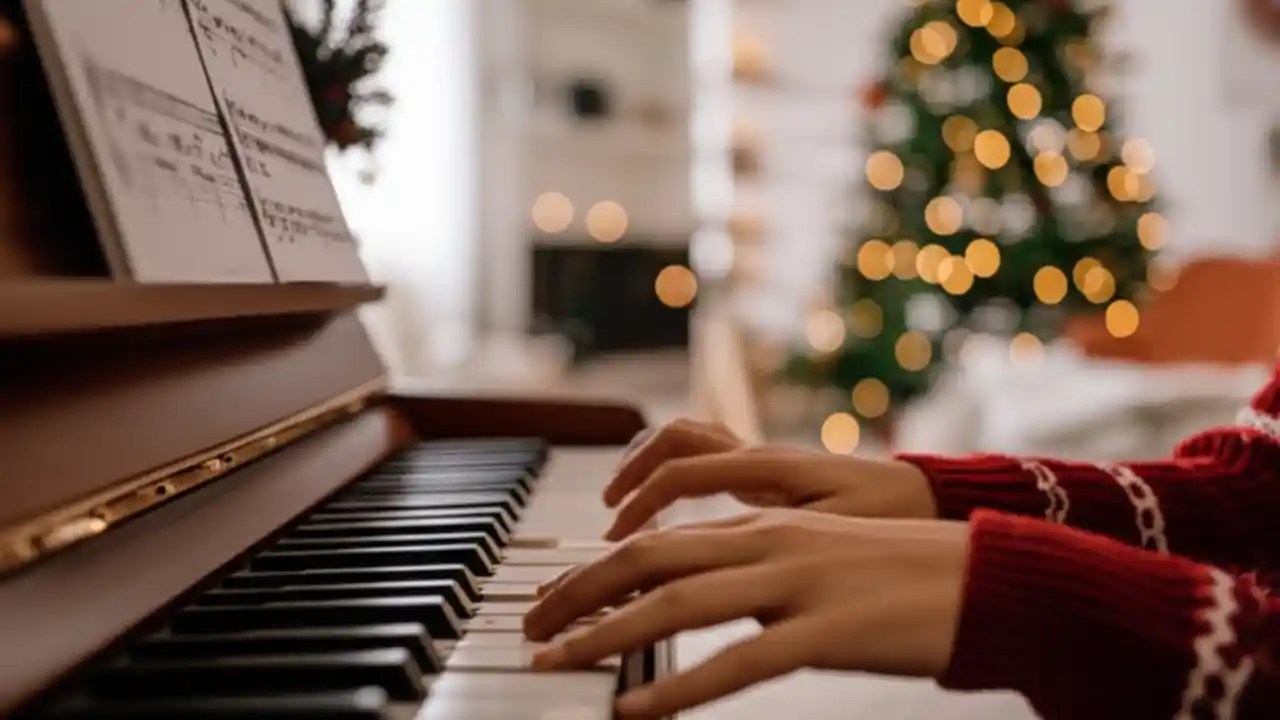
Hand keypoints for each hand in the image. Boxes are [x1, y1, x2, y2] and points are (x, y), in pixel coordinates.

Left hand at [523, 509, 967, 719]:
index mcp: (765, 522)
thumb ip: (760, 573)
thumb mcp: (818, 558)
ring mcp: (797, 583)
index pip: (657, 538)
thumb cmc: (904, 574)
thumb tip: (710, 606)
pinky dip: (676, 686)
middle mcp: (769, 541)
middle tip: (529, 629)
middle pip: (647, 559)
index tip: (552, 600)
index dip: (595, 568)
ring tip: (557, 664)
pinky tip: (635, 707)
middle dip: (577, 594)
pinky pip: (736, 663)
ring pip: (676, 602)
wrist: (990, 577)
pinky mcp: (826, 631)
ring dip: (604, 635)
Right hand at [602, 419, 938, 540]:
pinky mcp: (762, 470)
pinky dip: (669, 470)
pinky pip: (702, 454)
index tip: (617, 537)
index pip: (681, 471)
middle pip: (671, 438)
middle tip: (610, 510)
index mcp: (767, 466)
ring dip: (644, 464)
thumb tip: (717, 560)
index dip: (640, 503)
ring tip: (621, 504)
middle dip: (629, 472)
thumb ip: (775, 539)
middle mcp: (755, 452)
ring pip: (683, 438)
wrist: (923, 497)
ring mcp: (757, 457)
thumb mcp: (832, 537)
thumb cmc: (888, 517)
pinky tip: (663, 504)